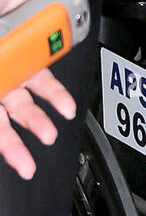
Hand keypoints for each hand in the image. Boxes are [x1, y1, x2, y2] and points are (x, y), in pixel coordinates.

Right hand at [0, 0, 76, 179]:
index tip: (10, 158)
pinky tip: (65, 108)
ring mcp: (11, 64)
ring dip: (36, 121)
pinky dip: (55, 95)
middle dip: (11, 143)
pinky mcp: (33, 52)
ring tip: (48, 136)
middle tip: (25, 164)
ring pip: (23, 102)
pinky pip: (44, 78)